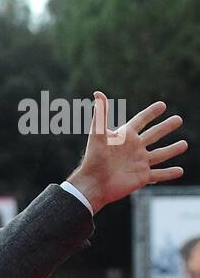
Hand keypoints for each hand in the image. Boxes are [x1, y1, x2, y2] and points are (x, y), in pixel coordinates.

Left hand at [68, 92, 187, 212]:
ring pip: (160, 154)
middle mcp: (134, 148)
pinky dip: (169, 173)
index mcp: (126, 136)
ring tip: (185, 144)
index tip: (162, 105)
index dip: (151, 113)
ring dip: (172, 150)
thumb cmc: (93, 159)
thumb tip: (98, 93)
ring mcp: (139, 163)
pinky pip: (159, 175)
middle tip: (178, 119)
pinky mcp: (141, 178)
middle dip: (166, 127)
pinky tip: (180, 171)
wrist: (93, 184)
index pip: (141, 120)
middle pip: (155, 135)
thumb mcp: (97, 134)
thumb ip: (100, 114)